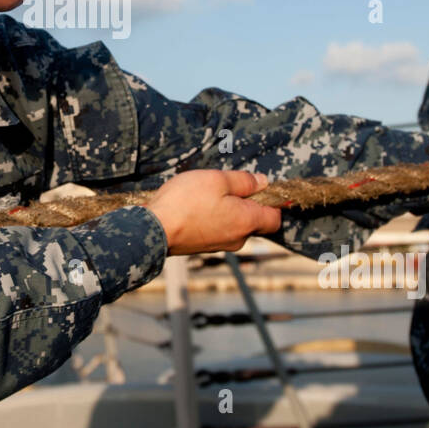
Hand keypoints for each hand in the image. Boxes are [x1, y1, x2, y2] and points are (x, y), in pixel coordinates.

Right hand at [145, 170, 281, 255]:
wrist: (153, 230)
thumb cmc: (185, 202)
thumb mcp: (217, 180)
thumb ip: (244, 181)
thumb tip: (263, 182)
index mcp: (247, 221)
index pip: (275, 219)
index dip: (272, 202)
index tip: (259, 187)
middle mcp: (237, 238)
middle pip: (253, 221)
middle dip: (245, 203)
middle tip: (224, 185)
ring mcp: (219, 245)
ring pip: (233, 225)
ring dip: (225, 210)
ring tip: (204, 195)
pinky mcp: (202, 247)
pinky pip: (216, 230)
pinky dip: (211, 219)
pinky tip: (194, 207)